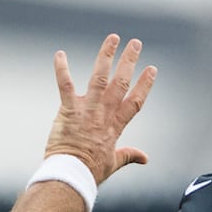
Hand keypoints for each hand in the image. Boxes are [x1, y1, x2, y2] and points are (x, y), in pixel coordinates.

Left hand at [44, 34, 157, 183]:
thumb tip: (145, 158)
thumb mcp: (114, 163)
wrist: (71, 173)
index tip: (152, 69)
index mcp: (116, 125)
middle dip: (129, 61)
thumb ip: (129, 155)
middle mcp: (104, 113)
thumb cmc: (91, 170)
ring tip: (113, 38)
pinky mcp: (68, 109)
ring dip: (106, 55)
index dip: (145, 84)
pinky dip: (62, 69)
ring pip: (99, 77)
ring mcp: (87, 109)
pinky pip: (65, 85)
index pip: (135, 101)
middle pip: (121, 83)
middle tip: (135, 43)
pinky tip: (60, 54)